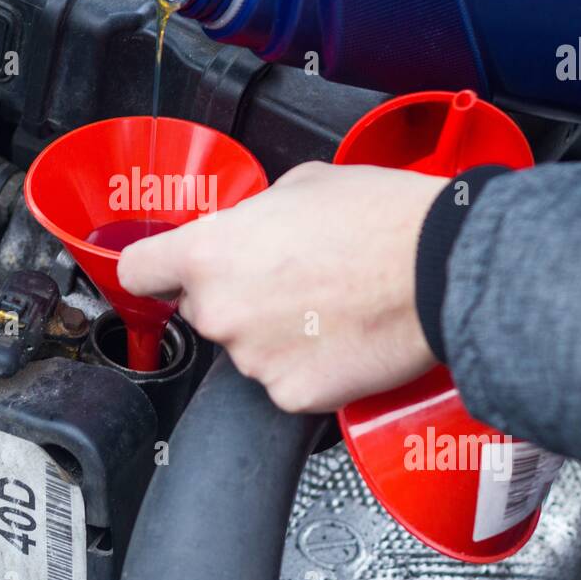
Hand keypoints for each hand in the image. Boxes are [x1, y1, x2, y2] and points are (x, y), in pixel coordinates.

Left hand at [117, 161, 446, 413]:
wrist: (442, 268)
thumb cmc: (381, 219)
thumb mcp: (301, 184)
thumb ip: (253, 213)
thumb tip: (250, 225)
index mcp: (209, 252)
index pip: (137, 272)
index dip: (155, 272)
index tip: (166, 277)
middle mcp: (220, 311)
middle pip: (202, 312)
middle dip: (235, 299)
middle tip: (289, 281)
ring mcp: (253, 360)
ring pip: (246, 348)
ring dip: (274, 334)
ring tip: (328, 305)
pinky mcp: (291, 395)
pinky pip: (285, 381)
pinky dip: (307, 367)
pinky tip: (341, 337)